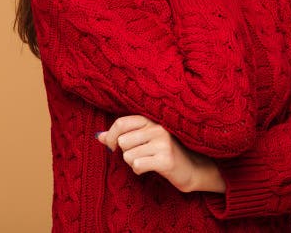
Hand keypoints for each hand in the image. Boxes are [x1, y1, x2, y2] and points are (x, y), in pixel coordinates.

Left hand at [97, 114, 212, 192]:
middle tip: (140, 155)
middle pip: (123, 142)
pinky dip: (140, 171)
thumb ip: (122, 136)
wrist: (191, 168)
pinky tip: (151, 168)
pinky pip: (138, 166)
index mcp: (151, 120)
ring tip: (148, 161)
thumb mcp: (144, 140)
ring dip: (134, 163)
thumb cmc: (163, 153)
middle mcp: (157, 128)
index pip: (121, 123)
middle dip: (126, 153)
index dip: (111, 136)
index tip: (112, 147)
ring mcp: (163, 143)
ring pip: (128, 156)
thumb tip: (98, 136)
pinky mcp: (166, 160)